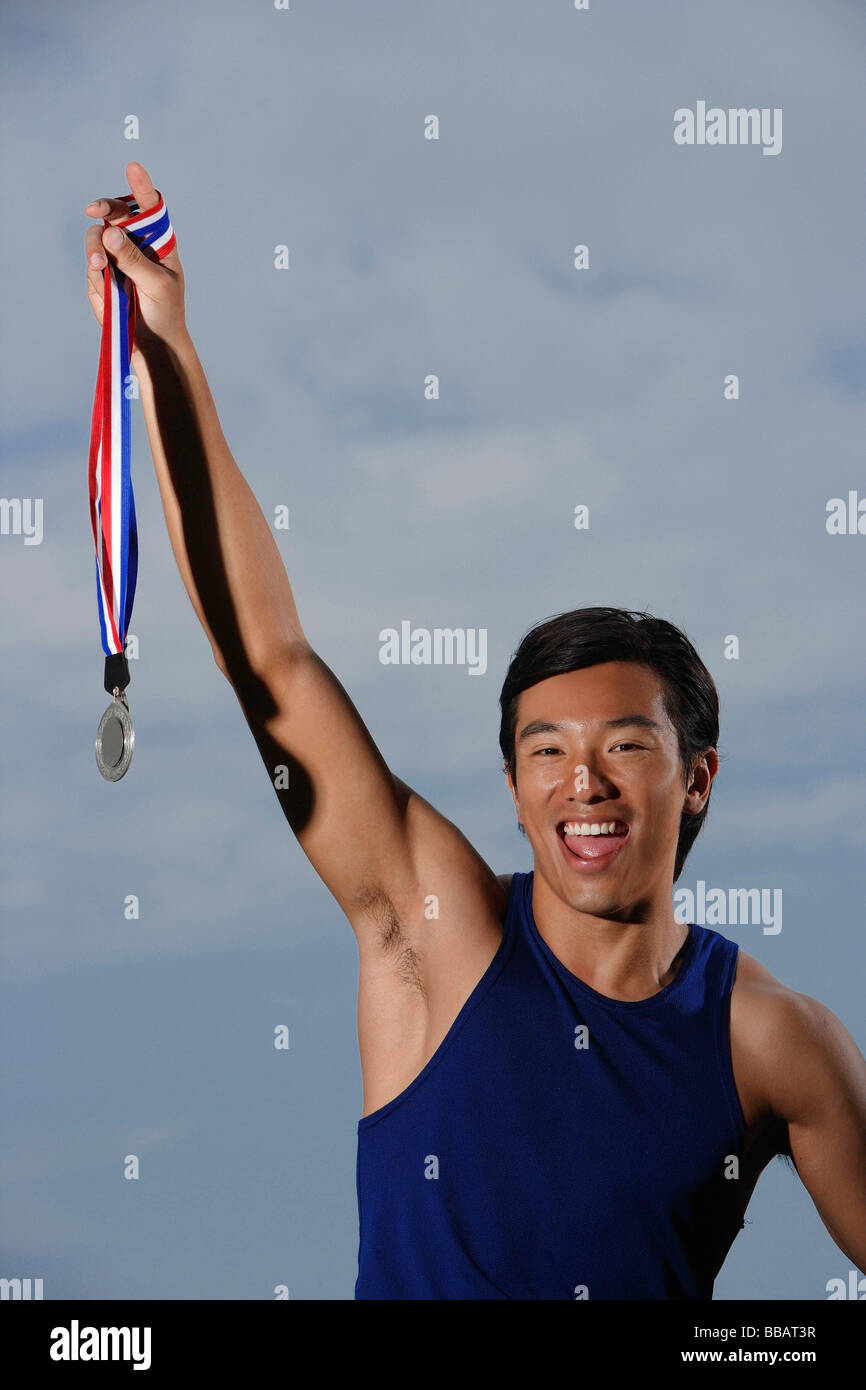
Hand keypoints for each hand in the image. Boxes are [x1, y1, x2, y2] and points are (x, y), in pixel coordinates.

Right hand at [84, 161, 186, 351]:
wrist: (151, 345)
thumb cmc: (164, 312)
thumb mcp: (156, 284)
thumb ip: (134, 259)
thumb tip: (111, 234)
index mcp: (158, 241)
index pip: (151, 208)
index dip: (141, 187)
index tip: (133, 167)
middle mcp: (135, 244)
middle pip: (116, 213)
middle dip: (104, 208)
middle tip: (94, 211)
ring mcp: (116, 257)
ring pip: (96, 237)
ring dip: (95, 249)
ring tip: (101, 268)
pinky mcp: (101, 274)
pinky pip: (91, 264)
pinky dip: (95, 275)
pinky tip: (108, 291)